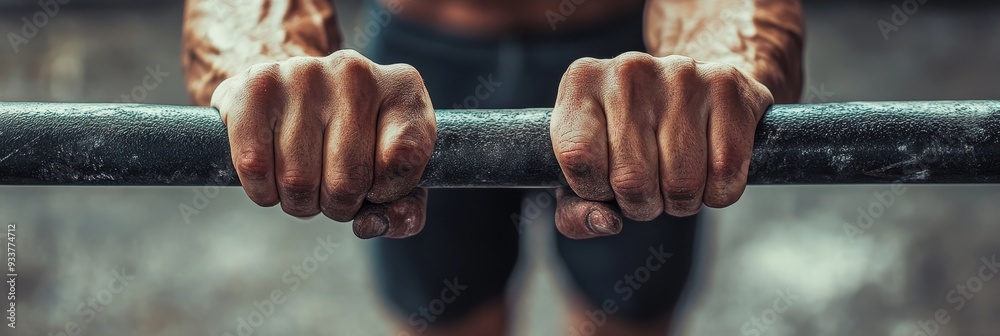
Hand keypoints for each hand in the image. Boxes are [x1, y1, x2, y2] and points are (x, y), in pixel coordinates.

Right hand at [211, 50, 435, 238]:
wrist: (294, 95)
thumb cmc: (353, 142)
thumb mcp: (393, 172)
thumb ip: (402, 210)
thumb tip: (370, 225)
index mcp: (402, 88)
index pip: (406, 156)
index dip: (388, 190)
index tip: (377, 184)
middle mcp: (355, 72)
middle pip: (349, 179)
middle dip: (339, 204)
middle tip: (333, 189)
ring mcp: (303, 74)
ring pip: (299, 180)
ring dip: (300, 201)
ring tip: (305, 178)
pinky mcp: (255, 87)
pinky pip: (255, 167)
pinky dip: (263, 190)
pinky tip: (272, 174)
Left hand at [550, 52, 772, 238]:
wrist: (692, 87)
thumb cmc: (628, 135)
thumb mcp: (586, 165)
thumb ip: (575, 209)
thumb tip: (606, 222)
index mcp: (582, 83)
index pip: (577, 157)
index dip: (593, 188)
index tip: (604, 181)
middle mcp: (628, 71)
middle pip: (632, 180)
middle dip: (641, 203)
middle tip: (647, 186)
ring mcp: (681, 75)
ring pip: (682, 183)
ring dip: (680, 201)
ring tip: (675, 177)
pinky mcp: (727, 86)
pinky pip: (725, 173)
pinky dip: (717, 192)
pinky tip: (707, 170)